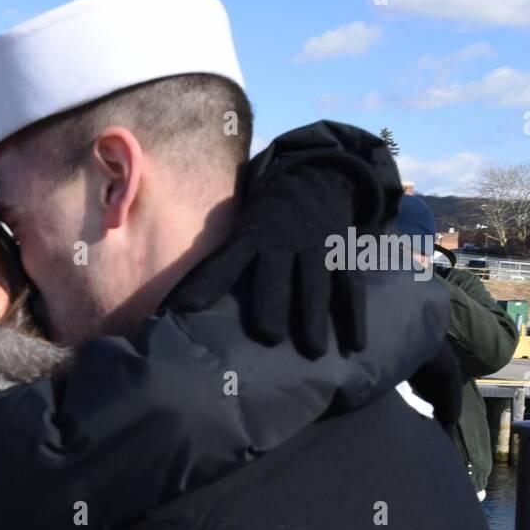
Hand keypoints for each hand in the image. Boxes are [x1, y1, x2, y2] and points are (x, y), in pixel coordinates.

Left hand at [167, 122, 400, 357]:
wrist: (314, 178)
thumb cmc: (264, 222)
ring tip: (313, 352)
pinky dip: (355, 316)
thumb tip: (174, 309)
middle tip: (268, 337)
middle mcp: (284, 243)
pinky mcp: (343, 255)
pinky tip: (356, 346)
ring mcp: (317, 248)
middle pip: (277, 275)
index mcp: (252, 238)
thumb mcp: (239, 233)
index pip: (226, 261)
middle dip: (272, 302)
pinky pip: (351, 287)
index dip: (206, 283)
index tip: (186, 308)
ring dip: (315, 317)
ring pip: (317, 284)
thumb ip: (214, 269)